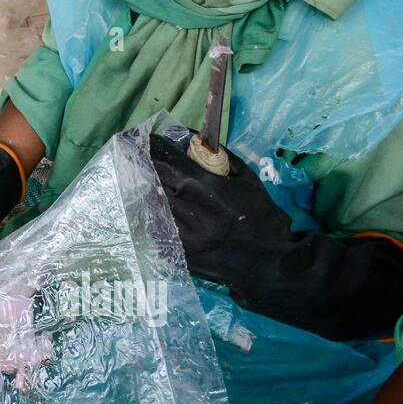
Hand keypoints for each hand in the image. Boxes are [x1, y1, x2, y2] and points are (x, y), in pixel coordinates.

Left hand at [148, 130, 402, 338]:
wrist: (270, 265)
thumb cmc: (262, 217)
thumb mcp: (246, 178)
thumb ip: (218, 157)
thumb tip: (190, 139)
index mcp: (205, 187)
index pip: (165, 159)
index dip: (149, 146)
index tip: (142, 139)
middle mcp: (187, 209)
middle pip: (150, 179)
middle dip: (140, 163)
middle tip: (132, 154)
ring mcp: (179, 234)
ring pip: (147, 203)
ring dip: (143, 188)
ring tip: (141, 179)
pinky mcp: (176, 253)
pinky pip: (154, 227)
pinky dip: (152, 214)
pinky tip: (154, 208)